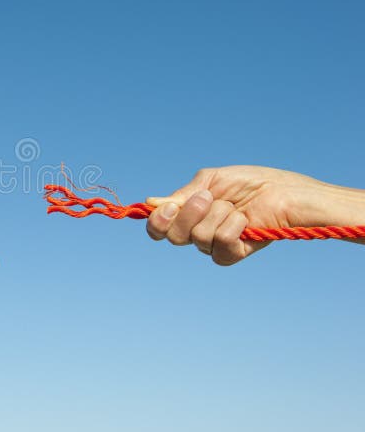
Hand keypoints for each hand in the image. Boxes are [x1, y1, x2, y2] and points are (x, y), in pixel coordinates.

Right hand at [145, 166, 364, 264]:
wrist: (284, 191)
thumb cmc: (250, 182)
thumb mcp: (210, 181)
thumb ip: (182, 194)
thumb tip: (150, 202)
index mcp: (188, 214)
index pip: (159, 228)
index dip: (157, 221)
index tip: (167, 207)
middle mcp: (197, 232)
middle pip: (173, 236)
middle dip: (189, 213)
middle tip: (208, 198)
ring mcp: (215, 245)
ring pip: (198, 237)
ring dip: (219, 214)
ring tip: (236, 206)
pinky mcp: (234, 253)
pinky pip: (221, 245)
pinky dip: (233, 227)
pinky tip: (246, 220)